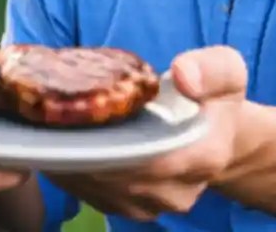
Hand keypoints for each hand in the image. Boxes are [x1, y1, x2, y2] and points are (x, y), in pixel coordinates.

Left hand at [46, 46, 248, 221]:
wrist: (214, 135)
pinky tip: (55, 144)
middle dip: (81, 149)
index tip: (80, 116)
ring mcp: (149, 205)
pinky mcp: (126, 207)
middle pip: (115, 176)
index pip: (150, 159)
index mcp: (203, 157)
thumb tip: (183, 74)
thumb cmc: (213, 98)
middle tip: (49, 117)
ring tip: (48, 128)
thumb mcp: (226, 70)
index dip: (111, 142)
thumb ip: (211, 68)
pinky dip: (67, 171)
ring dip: (69, 162)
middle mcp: (176, 192)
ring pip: (96, 188)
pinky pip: (87, 194)